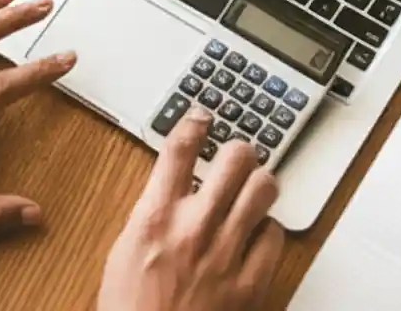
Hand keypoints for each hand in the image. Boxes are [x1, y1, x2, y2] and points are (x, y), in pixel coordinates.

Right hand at [98, 107, 284, 310]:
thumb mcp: (125, 253)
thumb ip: (153, 215)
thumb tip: (174, 189)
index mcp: (154, 218)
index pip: (178, 148)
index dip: (195, 122)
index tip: (203, 115)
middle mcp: (193, 228)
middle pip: (233, 158)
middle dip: (239, 151)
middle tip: (237, 156)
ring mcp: (226, 254)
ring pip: (263, 189)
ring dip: (260, 184)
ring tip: (254, 189)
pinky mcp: (250, 284)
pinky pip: (275, 237)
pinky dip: (269, 232)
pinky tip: (258, 236)